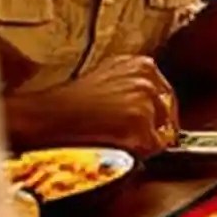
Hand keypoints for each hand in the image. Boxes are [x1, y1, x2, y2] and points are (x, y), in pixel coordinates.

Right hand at [9, 54, 178, 158]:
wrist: (48, 115)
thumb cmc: (69, 103)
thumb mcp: (107, 81)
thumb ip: (131, 88)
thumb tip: (152, 109)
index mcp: (140, 63)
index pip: (166, 93)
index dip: (160, 114)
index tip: (157, 126)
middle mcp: (147, 75)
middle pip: (168, 111)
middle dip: (156, 128)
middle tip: (136, 139)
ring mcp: (145, 96)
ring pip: (162, 130)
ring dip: (146, 141)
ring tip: (119, 140)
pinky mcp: (140, 119)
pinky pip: (154, 146)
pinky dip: (140, 152)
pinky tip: (119, 146)